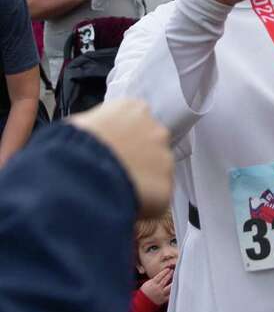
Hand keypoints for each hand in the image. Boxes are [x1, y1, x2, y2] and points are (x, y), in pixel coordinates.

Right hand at [71, 99, 172, 217]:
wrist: (76, 173)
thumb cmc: (70, 148)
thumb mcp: (77, 124)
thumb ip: (97, 125)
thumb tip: (92, 135)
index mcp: (133, 109)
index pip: (135, 122)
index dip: (123, 140)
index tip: (113, 151)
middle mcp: (155, 129)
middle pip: (150, 147)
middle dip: (136, 160)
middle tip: (114, 172)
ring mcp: (164, 157)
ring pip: (156, 172)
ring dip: (141, 181)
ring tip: (115, 188)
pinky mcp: (166, 184)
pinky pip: (157, 196)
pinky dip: (144, 202)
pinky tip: (122, 200)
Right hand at [139, 267, 173, 304]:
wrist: (142, 303)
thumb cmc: (144, 292)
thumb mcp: (147, 284)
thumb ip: (154, 280)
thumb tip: (162, 275)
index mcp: (152, 283)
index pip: (160, 276)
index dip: (165, 272)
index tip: (168, 269)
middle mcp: (157, 288)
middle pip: (165, 280)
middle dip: (170, 275)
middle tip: (172, 271)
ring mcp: (160, 294)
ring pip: (169, 287)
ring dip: (173, 282)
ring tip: (176, 279)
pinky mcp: (163, 299)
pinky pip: (170, 295)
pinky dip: (173, 291)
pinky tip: (175, 288)